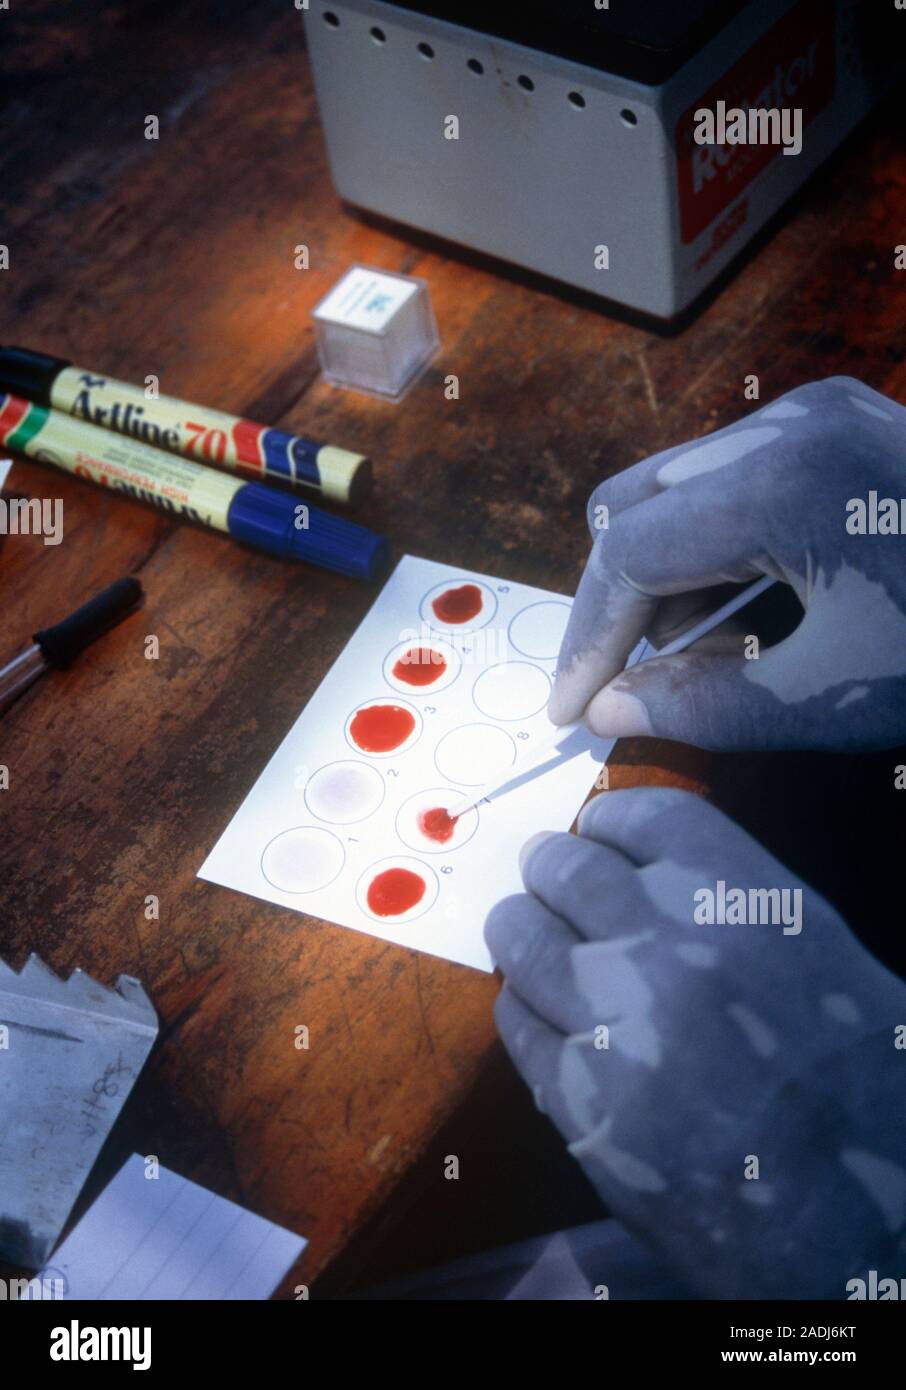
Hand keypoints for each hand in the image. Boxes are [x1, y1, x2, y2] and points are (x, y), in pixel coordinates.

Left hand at [485, 788, 905, 1298]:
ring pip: (523, 940)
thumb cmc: (861, 1081)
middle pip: (566, 868)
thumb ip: (735, 905)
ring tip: (527, 938)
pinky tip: (540, 1014)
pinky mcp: (577, 1098)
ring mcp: (614, 1020)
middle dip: (549, 868)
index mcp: (745, 900)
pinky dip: (522, 1008)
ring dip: (520, 930)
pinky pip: (516, 1024)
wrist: (858, 1216)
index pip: (644, 817)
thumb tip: (648, 878)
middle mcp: (669, 944)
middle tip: (545, 876)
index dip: (608, 820)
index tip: (596, 833)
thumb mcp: (818, 955)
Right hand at [549, 377, 905, 749]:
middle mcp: (785, 425)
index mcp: (781, 483)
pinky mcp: (836, 420)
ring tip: (690, 658)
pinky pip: (729, 478)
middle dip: (617, 602)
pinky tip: (742, 610)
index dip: (589, 639)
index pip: (630, 555)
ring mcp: (813, 412)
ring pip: (676, 488)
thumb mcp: (841, 698)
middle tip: (627, 684)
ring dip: (663, 575)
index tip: (569, 706)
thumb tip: (609, 709)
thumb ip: (708, 709)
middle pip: (637, 506)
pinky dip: (713, 547)